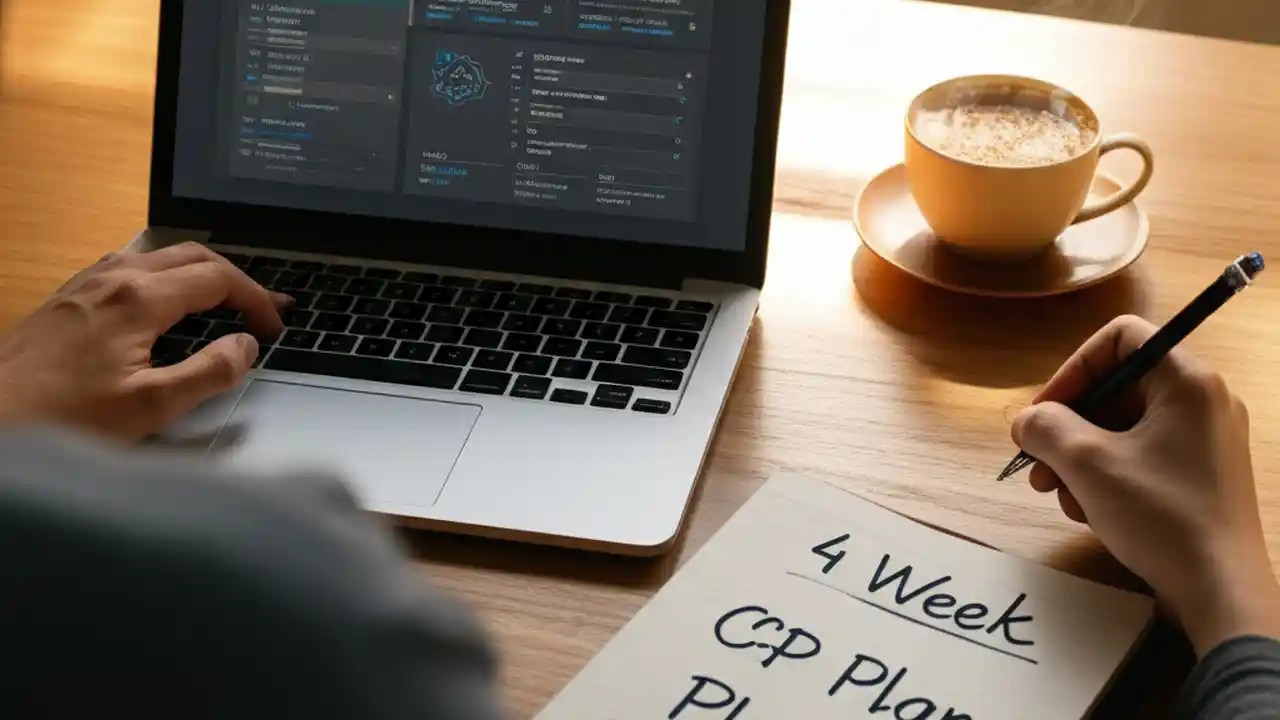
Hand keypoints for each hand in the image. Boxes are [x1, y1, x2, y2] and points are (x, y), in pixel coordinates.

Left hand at [0, 243, 288, 440]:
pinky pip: (129, 266)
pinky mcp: (68, 296)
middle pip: (193, 256)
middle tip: (266, 308)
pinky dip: (166, 276)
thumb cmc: (65, 419)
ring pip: (160, 256)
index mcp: (138, 299)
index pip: (218, 279)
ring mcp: (86, 283)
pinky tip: (166, 301)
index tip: (275, 329)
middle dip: (237, 279)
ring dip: (201, 273)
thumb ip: (209, 373)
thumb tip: (245, 346)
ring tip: (227, 299)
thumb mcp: (151, 406)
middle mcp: (113, 278)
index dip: (256, 300)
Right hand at [1011, 315, 1279, 655]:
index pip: (1119, 338)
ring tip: (1062, 498)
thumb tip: (1027, 422)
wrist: (1221, 591)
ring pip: (1124, 427)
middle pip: (1117, 388)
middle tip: (1038, 467)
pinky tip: (1091, 512)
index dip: (1073, 369)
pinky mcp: (1203, 476)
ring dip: (1081, 458)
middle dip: (1068, 426)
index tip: (1045, 414)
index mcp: (1187, 381)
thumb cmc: (1159, 515)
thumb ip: (1046, 428)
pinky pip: (1143, 455)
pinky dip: (1109, 475)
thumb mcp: (1088, 464)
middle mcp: (1203, 402)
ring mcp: (1207, 440)